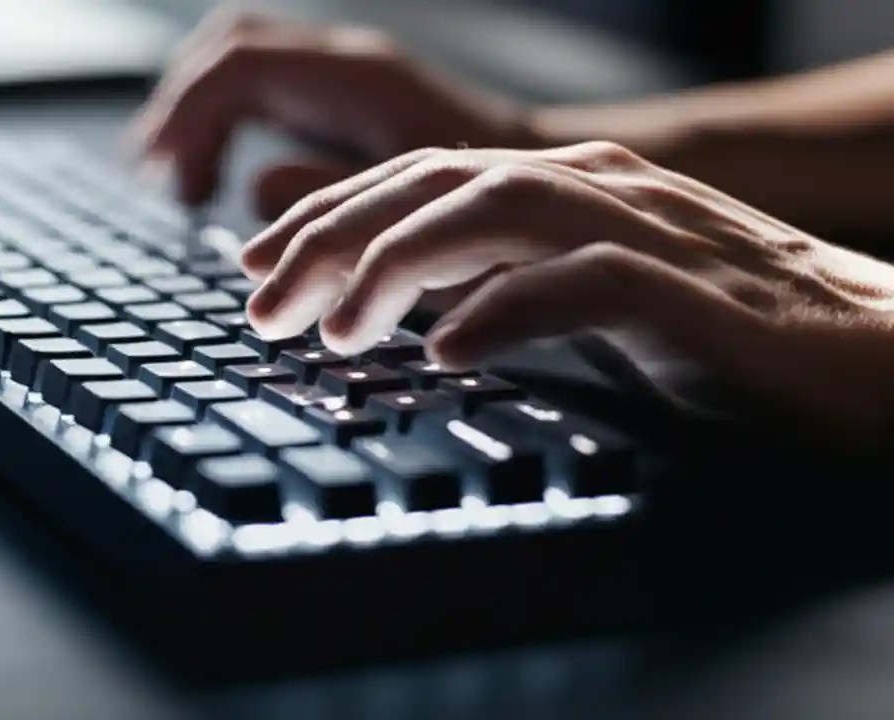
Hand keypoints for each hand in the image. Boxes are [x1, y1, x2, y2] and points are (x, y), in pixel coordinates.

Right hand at [129, 10, 533, 215]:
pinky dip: (229, 125)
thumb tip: (252, 187)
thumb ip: (329, 199)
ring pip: (242, 64)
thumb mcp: (410, 213)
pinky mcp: (344, 99)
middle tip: (158, 174)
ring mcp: (344, 76)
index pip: (240, 66)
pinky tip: (223, 176)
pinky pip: (265, 90)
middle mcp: (346, 64)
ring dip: (201, 115)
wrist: (542, 180)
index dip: (188, 114)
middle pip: (230, 48)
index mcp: (357, 80)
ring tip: (182, 182)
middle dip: (182, 107)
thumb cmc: (489, 205)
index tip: (160, 170)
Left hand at [240, 141, 893, 443]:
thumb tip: (409, 308)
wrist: (873, 351)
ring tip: (334, 328)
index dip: (328, 217)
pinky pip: (593, 284)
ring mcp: (650, 232)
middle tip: (260, 304)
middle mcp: (597, 189)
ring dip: (401, 263)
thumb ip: (505, 285)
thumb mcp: (588, 299)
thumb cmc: (725, 331)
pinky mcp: (698, 296)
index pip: (419, 182)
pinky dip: (512, 308)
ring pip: (498, 211)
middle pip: (436, 185)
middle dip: (333, 239)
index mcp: (566, 187)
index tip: (256, 266)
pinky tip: (448, 349)